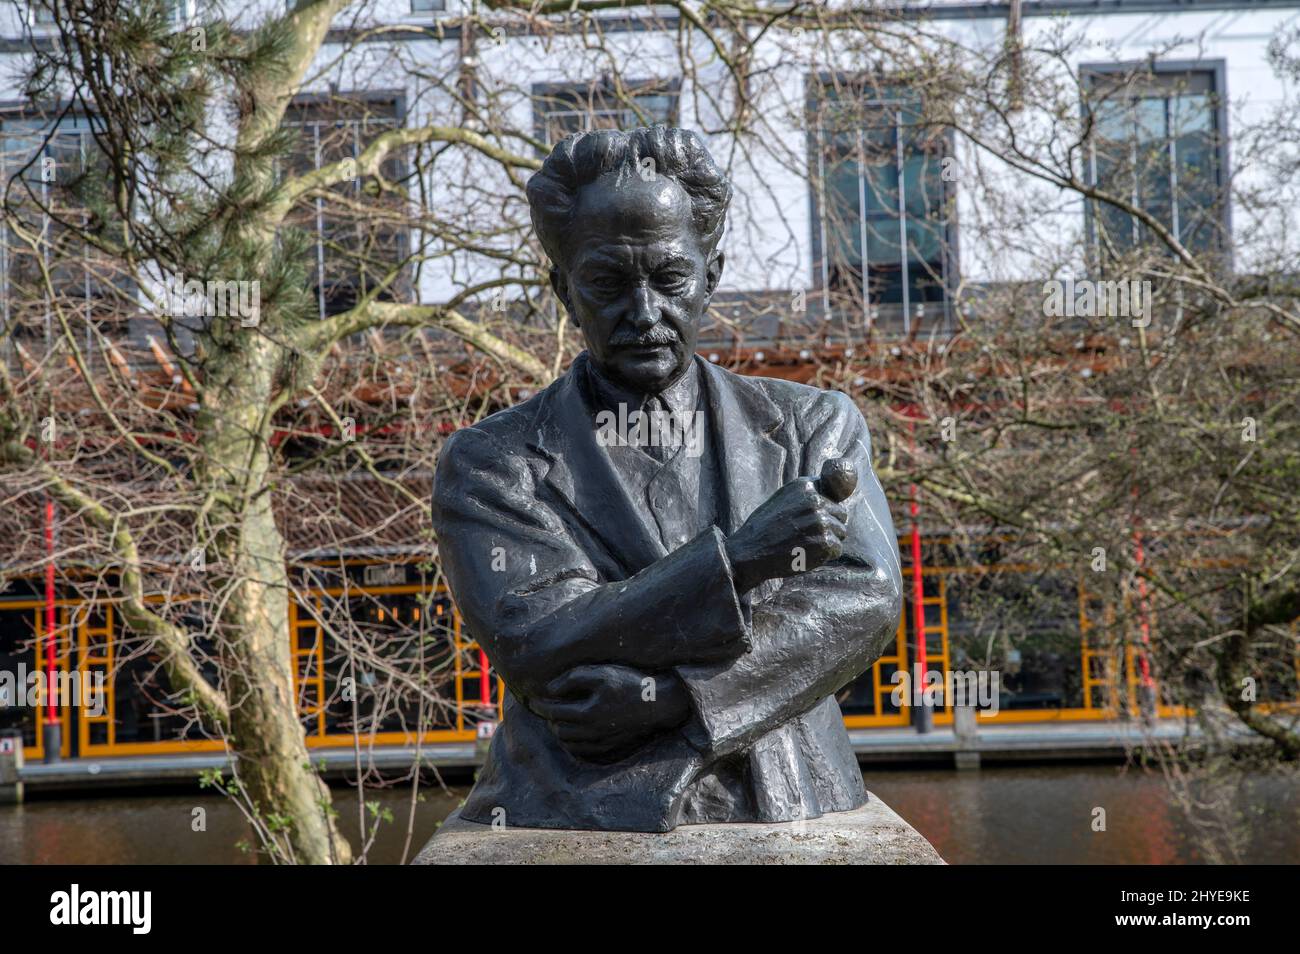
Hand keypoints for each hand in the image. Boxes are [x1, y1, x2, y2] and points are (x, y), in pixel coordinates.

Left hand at [530, 664, 689, 762]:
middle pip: (559, 730)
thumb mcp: (601, 673)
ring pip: (569, 743)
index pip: (553, 712)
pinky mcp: (611, 745)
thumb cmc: (630, 683)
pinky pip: (584, 750)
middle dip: (548, 719)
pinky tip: (574, 732)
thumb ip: (572, 679)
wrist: (660, 702)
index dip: (540, 705)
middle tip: (544, 707)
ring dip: (559, 732)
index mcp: (587, 713)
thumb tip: (549, 689)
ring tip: (557, 719)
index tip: (532, 699)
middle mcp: (592, 732)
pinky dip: (573, 743)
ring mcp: (602, 741)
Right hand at [724, 458, 854, 592]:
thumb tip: (838, 488)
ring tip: (803, 544)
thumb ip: (808, 494)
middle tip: (805, 535)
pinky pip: (837, 549)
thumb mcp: (784, 499)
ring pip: (841, 533)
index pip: (833, 497)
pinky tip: (805, 553)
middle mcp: (816, 499)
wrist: (749, 551)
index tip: (806, 521)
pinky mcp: (825, 541)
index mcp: (806, 485)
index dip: (824, 512)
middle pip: (841, 515)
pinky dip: (824, 555)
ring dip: (827, 542)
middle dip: (829, 527)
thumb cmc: (765, 528)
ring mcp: (821, 520)